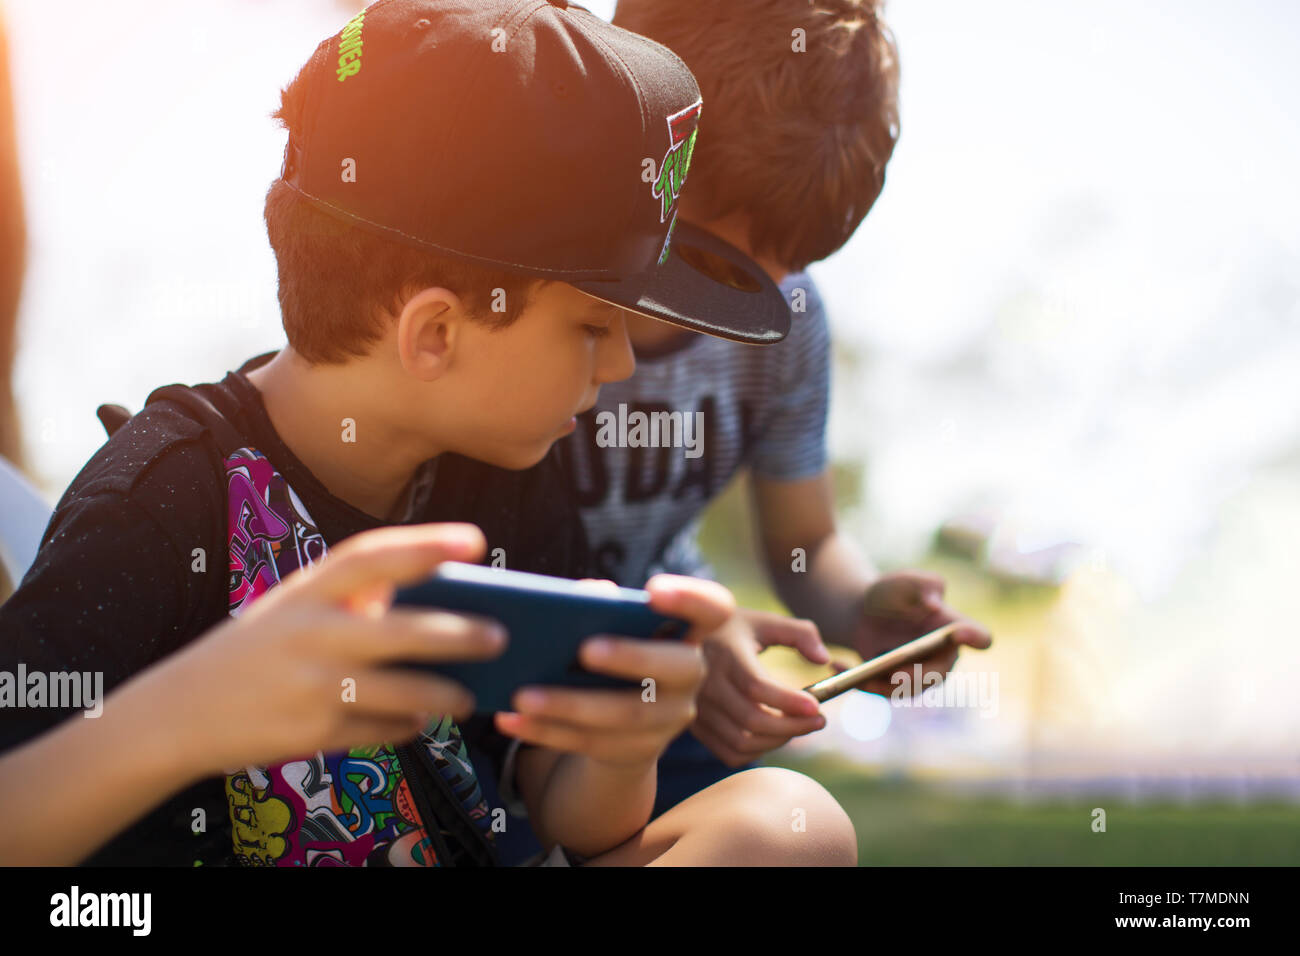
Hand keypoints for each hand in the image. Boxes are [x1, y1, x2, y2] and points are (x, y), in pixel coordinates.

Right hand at [158, 523, 506, 775]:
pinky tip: (419, 720)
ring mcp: (311, 687)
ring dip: (444, 695)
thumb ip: (351, 600)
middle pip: (403, 632)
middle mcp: (311, 634)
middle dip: (458, 635)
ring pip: (403, 692)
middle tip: (501, 635)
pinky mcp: (313, 734)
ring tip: (469, 696)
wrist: (180, 711)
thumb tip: (438, 603)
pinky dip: (407, 726)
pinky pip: (382, 730)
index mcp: (306, 592)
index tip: (474, 541)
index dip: (426, 544)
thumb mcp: (293, 607)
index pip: (373, 557)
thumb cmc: (258, 649)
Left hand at [493, 574, 733, 769]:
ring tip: (523, 694)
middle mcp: (690, 677)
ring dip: (571, 704)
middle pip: (676, 668)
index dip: (692, 598)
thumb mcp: (611, 626)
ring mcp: (669, 720)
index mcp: (688, 633)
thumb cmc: (612, 650)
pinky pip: (590, 743)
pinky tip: (511, 719)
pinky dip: (546, 731)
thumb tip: (589, 594)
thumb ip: (602, 605)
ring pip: (625, 714)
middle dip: (631, 657)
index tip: (652, 589)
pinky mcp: (636, 752)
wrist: (618, 721)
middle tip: (584, 648)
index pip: (714, 610)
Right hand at [691, 609, 831, 766]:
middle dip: (793, 726)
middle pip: (753, 720)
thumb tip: (824, 659)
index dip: (789, 700)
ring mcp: (698, 709)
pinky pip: (730, 752)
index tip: (817, 706)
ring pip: (742, 742)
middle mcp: (706, 684)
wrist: (683, 641)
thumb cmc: (733, 629)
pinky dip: (757, 751)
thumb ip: (800, 633)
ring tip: (798, 726)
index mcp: (725, 654)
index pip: (757, 686)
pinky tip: (773, 735)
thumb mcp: (765, 621)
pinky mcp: (696, 726)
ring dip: (778, 741)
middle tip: (819, 720)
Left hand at [843, 571, 991, 696]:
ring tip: (856, 674)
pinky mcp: (898, 686)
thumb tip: (933, 603)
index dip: (975, 638)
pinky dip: (861, 683)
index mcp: (953, 627)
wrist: (863, 613)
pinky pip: (884, 692)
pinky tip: (839, 665)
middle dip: (916, 677)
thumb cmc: (891, 593)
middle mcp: (944, 656)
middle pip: (938, 675)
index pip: (978, 636)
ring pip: (908, 690)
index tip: (966, 635)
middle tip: (894, 674)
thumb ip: (923, 584)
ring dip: (881, 686)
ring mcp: (922, 675)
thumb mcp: (904, 582)